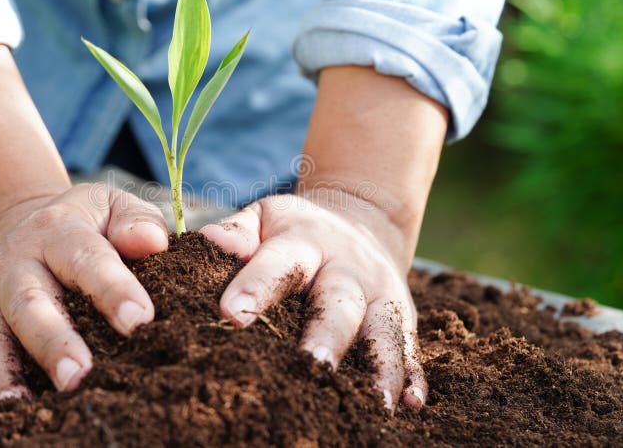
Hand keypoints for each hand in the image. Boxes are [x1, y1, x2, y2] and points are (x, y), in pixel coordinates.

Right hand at [0, 183, 167, 404]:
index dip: (113, 289)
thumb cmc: (84, 222)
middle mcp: (17, 263)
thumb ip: (136, 219)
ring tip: (19, 404)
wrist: (19, 220)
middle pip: (32, 304)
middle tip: (78, 375)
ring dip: (3, 371)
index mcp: (59, 231)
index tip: (139, 321)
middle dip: (53, 342)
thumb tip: (151, 242)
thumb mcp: (110, 205)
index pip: (87, 260)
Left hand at [201, 187, 426, 411]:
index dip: (257, 287)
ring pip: (382, 330)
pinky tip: (411, 404)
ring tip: (373, 403)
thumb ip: (237, 232)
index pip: (280, 262)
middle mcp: (348, 268)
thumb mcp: (265, 217)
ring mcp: (381, 294)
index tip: (231, 315)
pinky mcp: (403, 317)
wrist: (360, 221)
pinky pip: (411, 347)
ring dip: (379, 367)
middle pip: (339, 303)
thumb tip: (209, 242)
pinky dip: (413, 376)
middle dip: (326, 336)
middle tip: (311, 365)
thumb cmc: (295, 231)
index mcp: (306, 240)